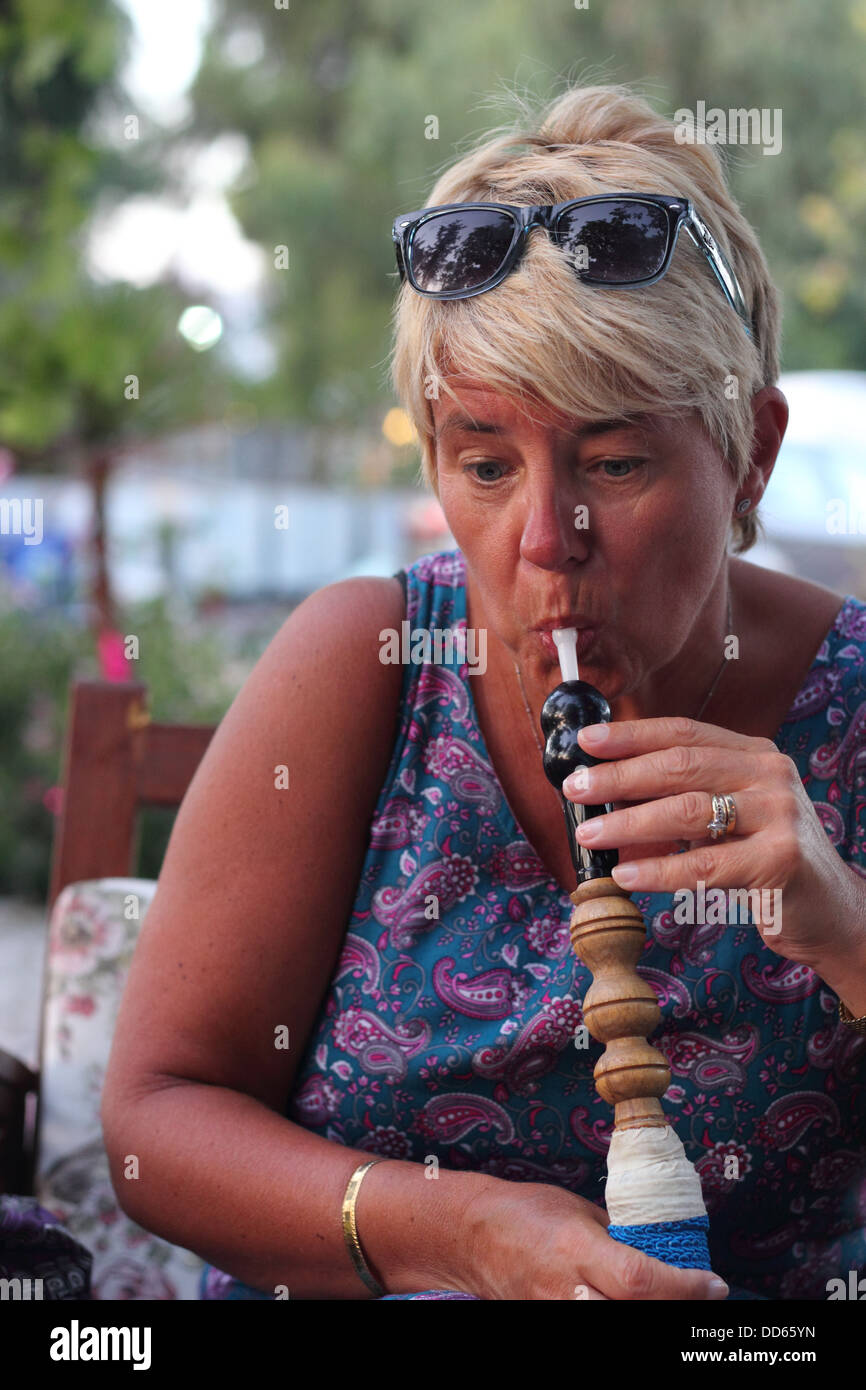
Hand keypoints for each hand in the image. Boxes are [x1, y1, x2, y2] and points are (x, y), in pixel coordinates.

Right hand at [460, 1178, 729, 1300]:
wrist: (470, 1236)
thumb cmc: (526, 1211)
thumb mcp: (579, 1210)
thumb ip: (620, 1236)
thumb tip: (662, 1252)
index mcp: (576, 1249)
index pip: (640, 1282)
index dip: (685, 1288)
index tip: (714, 1283)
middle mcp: (567, 1291)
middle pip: (636, 1314)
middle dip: (675, 1307)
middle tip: (699, 1294)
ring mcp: (555, 1314)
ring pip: (618, 1325)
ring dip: (648, 1312)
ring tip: (668, 1297)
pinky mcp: (550, 1326)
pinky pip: (597, 1326)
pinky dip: (621, 1312)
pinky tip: (632, 1303)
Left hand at [562, 715, 865, 976]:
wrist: (830, 911)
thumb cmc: (766, 860)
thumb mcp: (727, 820)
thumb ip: (679, 802)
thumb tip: (605, 802)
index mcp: (754, 754)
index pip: (684, 733)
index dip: (631, 734)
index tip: (586, 742)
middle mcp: (770, 775)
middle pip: (681, 767)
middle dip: (620, 777)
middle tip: (576, 789)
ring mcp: (780, 815)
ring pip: (688, 812)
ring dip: (629, 824)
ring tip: (590, 835)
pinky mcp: (782, 861)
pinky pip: (705, 865)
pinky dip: (658, 870)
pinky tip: (625, 876)